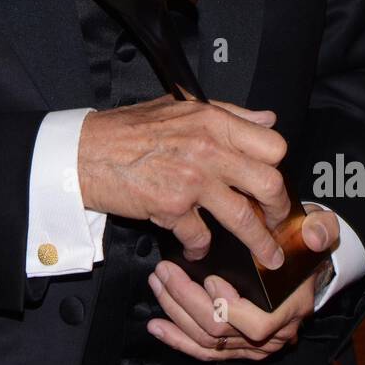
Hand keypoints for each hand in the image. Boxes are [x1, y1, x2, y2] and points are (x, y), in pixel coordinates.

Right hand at [78, 96, 290, 271]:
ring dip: (260, 243)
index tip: (276, 182)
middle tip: (279, 222)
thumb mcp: (180, 107)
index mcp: (212, 121)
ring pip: (244, 218)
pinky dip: (202, 247)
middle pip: (268, 184)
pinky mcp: (171, 208)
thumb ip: (227, 113)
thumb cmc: (126, 130)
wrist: (84, 153)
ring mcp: (191, 180)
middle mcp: (207, 149)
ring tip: (268, 256)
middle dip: (280, 209)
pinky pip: (201, 236)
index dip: (279, 167)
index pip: (271, 145)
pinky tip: (199, 248)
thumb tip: (265, 119)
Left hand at [146, 209, 340, 361]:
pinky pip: (205, 351)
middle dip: (186, 301)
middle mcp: (273, 335)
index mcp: (291, 309)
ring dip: (176, 313)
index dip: (227, 305)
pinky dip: (178, 339)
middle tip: (165, 272)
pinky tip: (158, 325)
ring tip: (158, 285)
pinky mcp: (237, 347)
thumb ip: (319, 230)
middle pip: (221, 331)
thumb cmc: (303, 247)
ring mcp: (253, 346)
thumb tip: (313, 234)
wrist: (304, 267)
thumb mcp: (318, 231)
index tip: (208, 276)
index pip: (257, 324)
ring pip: (208, 342)